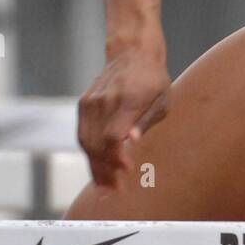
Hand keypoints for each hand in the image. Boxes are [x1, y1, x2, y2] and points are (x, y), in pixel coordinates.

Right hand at [77, 39, 170, 189]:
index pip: (113, 135)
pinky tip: (97, 169)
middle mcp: (104, 102)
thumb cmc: (153, 80)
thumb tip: (131, 141)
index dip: (117, 157)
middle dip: (105, 171)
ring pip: (86, 142)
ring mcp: (90, 103)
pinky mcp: (83, 104)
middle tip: (115, 191)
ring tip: (104, 188)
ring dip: (94, 167)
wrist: (132, 53)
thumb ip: (146, 121)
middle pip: (97, 143)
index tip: (126, 172)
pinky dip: (89, 154)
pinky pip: (83, 135)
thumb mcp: (161, 99)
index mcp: (126, 100)